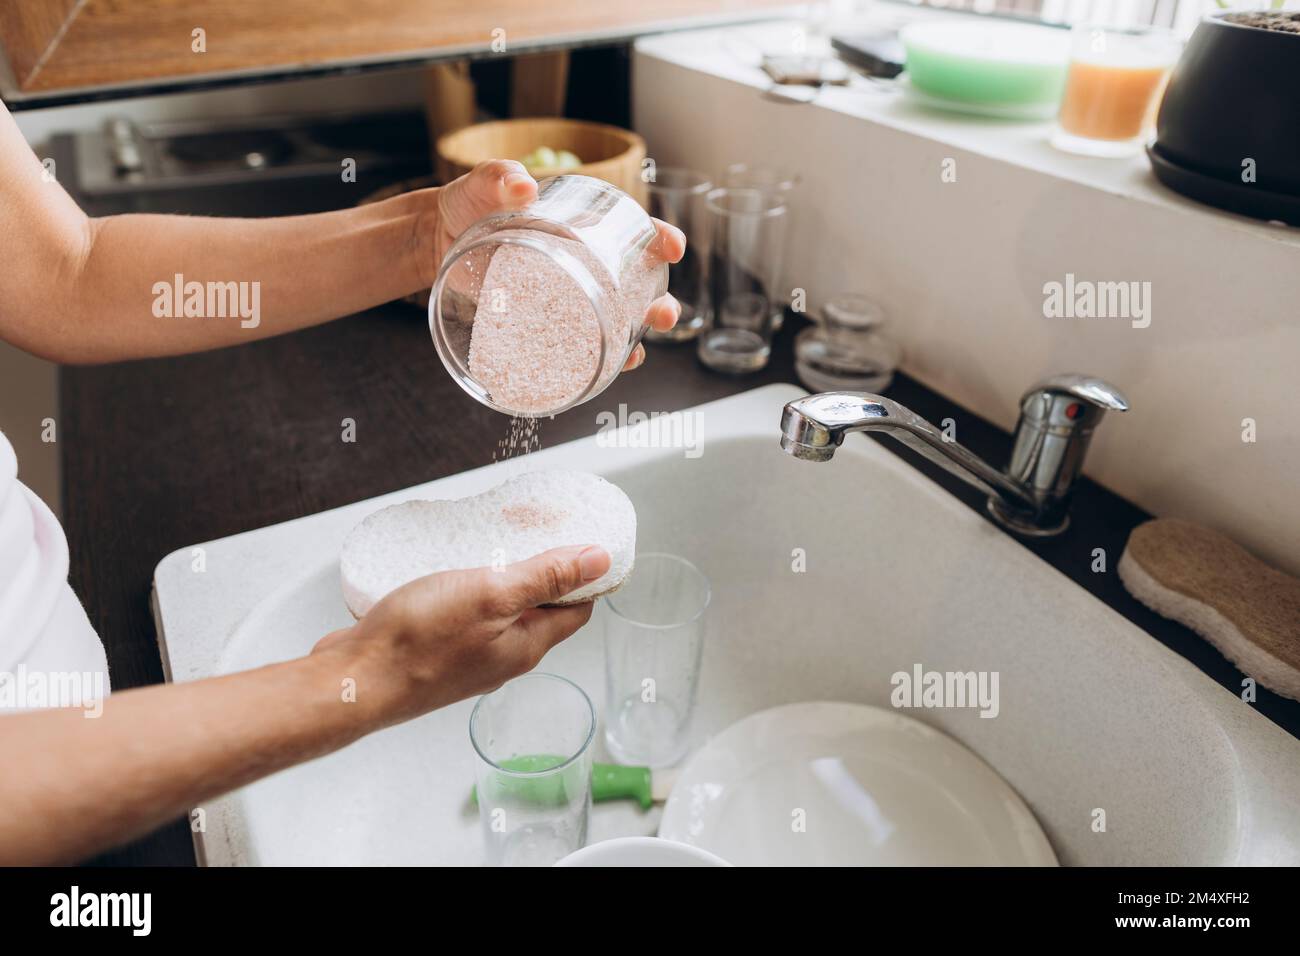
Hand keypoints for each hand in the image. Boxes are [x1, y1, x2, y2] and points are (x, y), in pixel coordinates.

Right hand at [312, 545, 610, 726]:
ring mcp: (468, 658)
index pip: (576, 609)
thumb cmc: (416, 644)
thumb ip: (546, 577)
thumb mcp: (491, 595)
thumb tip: (598, 560)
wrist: (353, 682)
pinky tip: (446, 570)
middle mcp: (501, 658)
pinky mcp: (435, 652)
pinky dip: (465, 590)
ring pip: (499, 613)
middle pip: (539, 609)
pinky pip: (463, 617)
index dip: (584, 575)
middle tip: (531, 531)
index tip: (579, 539)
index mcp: (526, 646)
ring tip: (488, 543)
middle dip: (541, 570)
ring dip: (499, 578)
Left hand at [430, 160, 685, 370]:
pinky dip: (595, 361)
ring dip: (634, 339)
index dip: (660, 239)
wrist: (436, 239)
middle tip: (663, 315)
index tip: (670, 247)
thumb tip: (521, 187)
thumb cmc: (468, 202)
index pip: (634, 232)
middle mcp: (584, 264)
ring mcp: (566, 298)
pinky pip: (576, 345)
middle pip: (637, 287)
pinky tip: (606, 373)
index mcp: (583, 226)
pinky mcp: (543, 324)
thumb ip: (500, 178)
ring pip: (614, 322)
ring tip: (638, 353)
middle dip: (659, 303)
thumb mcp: (486, 183)